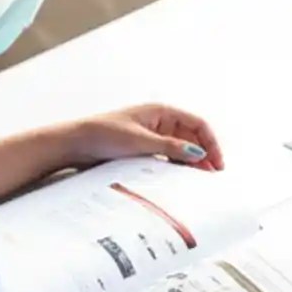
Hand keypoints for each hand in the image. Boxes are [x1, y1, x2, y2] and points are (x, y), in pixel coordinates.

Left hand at [68, 103, 224, 170]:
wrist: (75, 144)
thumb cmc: (104, 135)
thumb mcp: (141, 142)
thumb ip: (171, 148)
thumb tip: (198, 155)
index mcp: (162, 111)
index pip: (198, 124)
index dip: (211, 143)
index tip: (216, 164)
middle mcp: (160, 121)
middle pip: (192, 137)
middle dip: (204, 155)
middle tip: (211, 177)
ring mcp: (152, 136)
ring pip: (181, 148)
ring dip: (191, 162)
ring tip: (199, 180)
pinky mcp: (144, 149)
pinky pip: (168, 157)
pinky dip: (177, 167)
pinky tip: (180, 179)